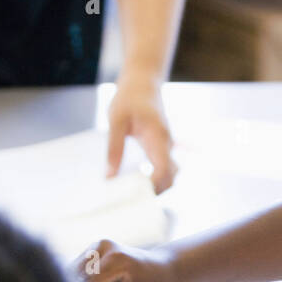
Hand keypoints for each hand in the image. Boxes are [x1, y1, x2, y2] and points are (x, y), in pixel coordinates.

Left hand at [107, 76, 175, 192]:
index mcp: (157, 138)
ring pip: (170, 175)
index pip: (164, 170)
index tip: (136, 196)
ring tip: (134, 194)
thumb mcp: (116, 120)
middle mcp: (166, 145)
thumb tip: (109, 176)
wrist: (143, 80)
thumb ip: (114, 148)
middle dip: (157, 192)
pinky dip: (155, 179)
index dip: (154, 187)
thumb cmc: (129, 97)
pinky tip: (136, 182)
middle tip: (132, 201)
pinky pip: (164, 168)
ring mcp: (166, 146)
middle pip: (171, 177)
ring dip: (158, 187)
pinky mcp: (162, 146)